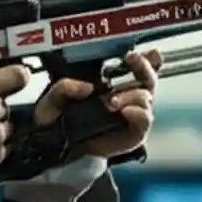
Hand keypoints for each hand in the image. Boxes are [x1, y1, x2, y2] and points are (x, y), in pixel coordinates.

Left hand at [33, 49, 161, 159]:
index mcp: (111, 83)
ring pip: (146, 96)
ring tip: (111, 101)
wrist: (58, 150)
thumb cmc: (58, 121)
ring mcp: (132, 115)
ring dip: (131, 94)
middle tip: (130, 59)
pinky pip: (145, 120)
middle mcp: (126, 96)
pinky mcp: (134, 134)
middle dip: (143, 66)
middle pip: (148, 77)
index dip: (145, 57)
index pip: (136, 66)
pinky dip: (138, 112)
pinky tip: (125, 111)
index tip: (136, 51)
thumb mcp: (53, 99)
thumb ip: (64, 88)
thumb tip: (88, 87)